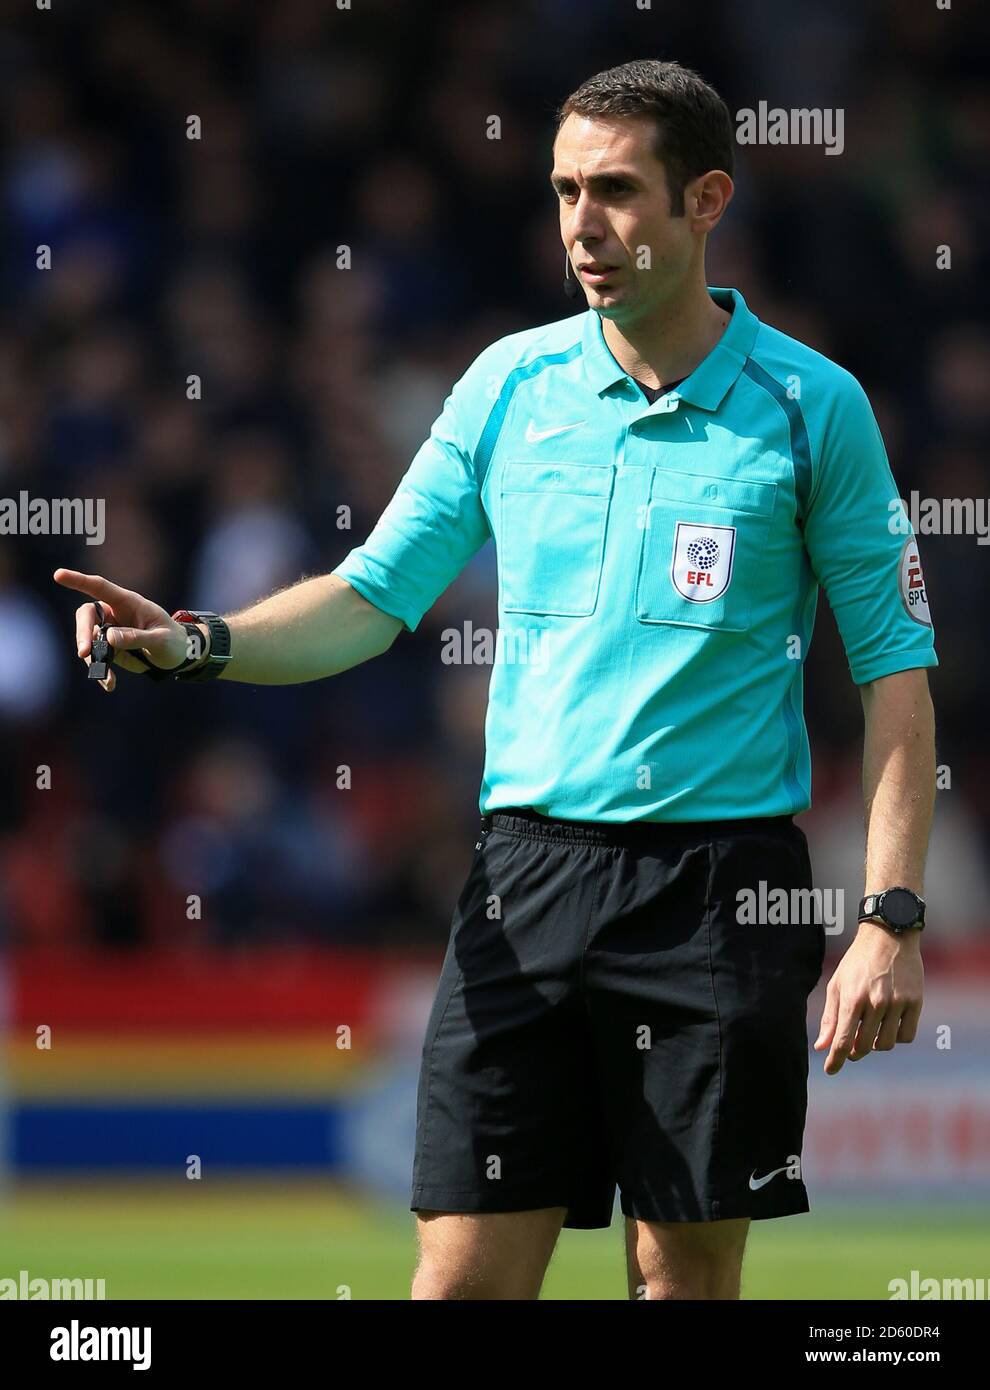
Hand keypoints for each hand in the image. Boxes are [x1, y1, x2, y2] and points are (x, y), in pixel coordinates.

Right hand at [54, 568, 193, 692]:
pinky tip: (110, 684)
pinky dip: (101, 671)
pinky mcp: (110, 648)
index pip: (100, 587)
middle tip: (84, 653)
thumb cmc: (173, 641)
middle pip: (87, 616)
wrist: (178, 657)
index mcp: (128, 602)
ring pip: (88, 640)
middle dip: (82, 633)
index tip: (58, 575)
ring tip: (107, 677)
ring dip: (92, 658)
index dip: (78, 580)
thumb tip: (109, 637)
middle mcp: (115, 614)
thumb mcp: (161, 640)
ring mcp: (110, 631)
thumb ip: (137, 637)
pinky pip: (97, 657)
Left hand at [813, 920, 922, 1074]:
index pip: (843, 1040)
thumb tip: (821, 1046)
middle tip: (851, 1047)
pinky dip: (897, 1037)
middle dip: (854, 1052)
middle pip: (864, 1046)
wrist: (889, 936)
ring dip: (875, 1045)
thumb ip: (830, 1017)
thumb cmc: (857, 961)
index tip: (830, 1071)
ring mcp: (898, 1003)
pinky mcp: (915, 1002)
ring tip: (870, 1033)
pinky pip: (907, 1035)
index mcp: (853, 998)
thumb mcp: (837, 984)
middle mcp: (876, 1002)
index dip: (836, 1060)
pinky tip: (888, 1027)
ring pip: (886, 1044)